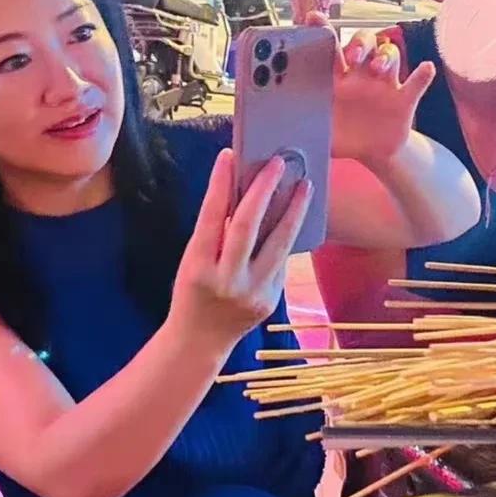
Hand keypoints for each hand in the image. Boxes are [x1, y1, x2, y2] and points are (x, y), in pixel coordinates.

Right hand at [169, 149, 311, 352]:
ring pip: (278, 245)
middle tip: (277, 163)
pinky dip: (287, 237)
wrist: (199, 341)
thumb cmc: (191, 293)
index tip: (230, 154)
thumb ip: (213, 233)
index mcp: (198, 267)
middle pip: (247, 228)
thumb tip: (239, 191)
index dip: (220, 184)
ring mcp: (253, 293)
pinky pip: (281, 262)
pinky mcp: (272, 300)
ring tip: (304, 185)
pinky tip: (295, 217)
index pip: (211, 217)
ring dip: (293, 212)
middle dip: (263, 191)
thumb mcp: (192, 262)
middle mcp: (226, 281)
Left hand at [311, 17, 434, 166]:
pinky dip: (421, 75)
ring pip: (389, 56)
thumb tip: (276, 136)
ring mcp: (385, 84)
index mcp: (337, 79)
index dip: (323, 30)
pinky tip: (425, 68)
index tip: (313, 17)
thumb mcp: (321, 133)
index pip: (330, 48)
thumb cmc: (344, 137)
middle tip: (354, 55)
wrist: (374, 153)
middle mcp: (361, 74)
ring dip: (385, 58)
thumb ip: (302, 129)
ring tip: (378, 69)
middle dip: (359, 44)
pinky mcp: (404, 99)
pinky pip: (416, 83)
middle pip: (363, 43)